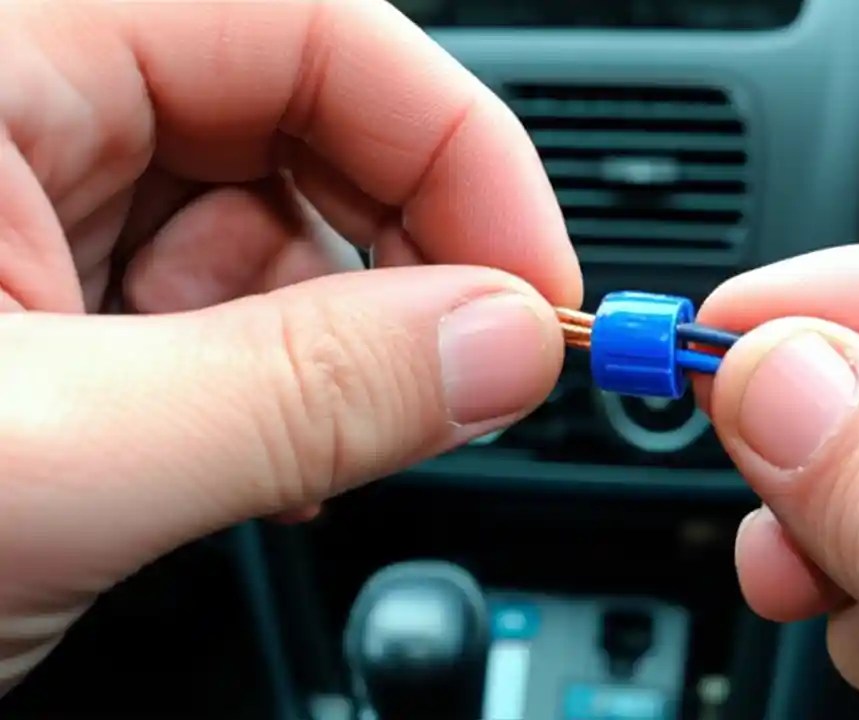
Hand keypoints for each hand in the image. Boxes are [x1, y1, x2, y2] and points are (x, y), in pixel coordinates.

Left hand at [0, 0, 579, 692]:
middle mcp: (1, 76)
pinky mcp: (20, 261)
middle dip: (399, 254)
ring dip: (322, 331)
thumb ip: (308, 395)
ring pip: (259, 206)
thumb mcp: (46, 467)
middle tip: (455, 382)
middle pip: (299, 108)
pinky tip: (235, 442)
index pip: (312, 21)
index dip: (462, 151)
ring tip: (298, 446)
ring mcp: (6, 167)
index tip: (533, 293)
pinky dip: (254, 363)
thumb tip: (504, 345)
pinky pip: (198, 277)